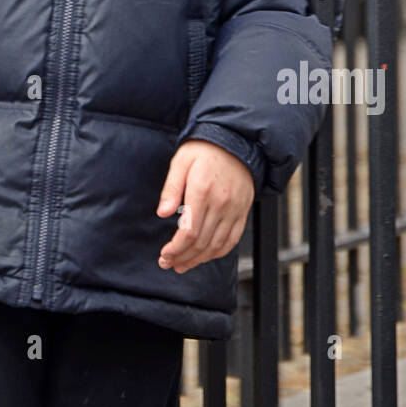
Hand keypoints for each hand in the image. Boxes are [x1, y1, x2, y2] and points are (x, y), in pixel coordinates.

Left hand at [155, 140, 254, 273]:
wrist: (235, 141)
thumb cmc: (204, 149)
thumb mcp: (180, 161)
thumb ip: (171, 188)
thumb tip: (162, 213)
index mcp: (202, 191)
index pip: (190, 231)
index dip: (176, 249)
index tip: (164, 255)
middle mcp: (221, 203)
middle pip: (202, 242)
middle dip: (183, 257)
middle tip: (168, 264)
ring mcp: (235, 209)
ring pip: (217, 245)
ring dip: (199, 259)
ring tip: (183, 264)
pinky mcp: (243, 211)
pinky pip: (233, 239)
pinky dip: (218, 252)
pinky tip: (205, 256)